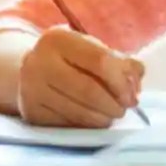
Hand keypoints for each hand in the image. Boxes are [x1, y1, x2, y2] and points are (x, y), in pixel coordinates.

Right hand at [16, 27, 144, 127]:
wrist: (29, 72)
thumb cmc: (69, 60)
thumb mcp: (92, 50)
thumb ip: (120, 62)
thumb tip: (136, 80)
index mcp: (58, 39)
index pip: (100, 61)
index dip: (122, 82)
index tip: (132, 95)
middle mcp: (39, 62)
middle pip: (89, 90)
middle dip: (113, 105)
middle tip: (123, 110)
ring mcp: (32, 89)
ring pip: (79, 112)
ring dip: (102, 119)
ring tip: (110, 116)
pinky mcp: (31, 112)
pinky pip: (67, 124)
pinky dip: (86, 126)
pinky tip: (92, 120)